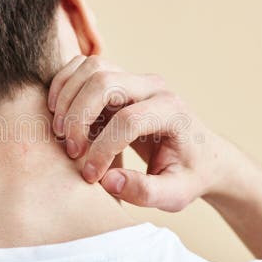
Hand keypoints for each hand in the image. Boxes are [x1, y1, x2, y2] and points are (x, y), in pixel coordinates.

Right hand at [47, 55, 239, 211]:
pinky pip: (85, 67)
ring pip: (92, 68)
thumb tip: (108, 181)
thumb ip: (145, 192)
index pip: (128, 120)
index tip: (92, 176)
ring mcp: (135, 79)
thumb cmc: (188, 175)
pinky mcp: (119, 80)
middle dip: (78, 117)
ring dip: (68, 98)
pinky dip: (65, 85)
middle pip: (104, 82)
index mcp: (172, 112)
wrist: (201, 155)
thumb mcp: (175, 194)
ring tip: (61, 132)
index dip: (103, 149)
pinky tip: (60, 114)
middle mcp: (153, 87)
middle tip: (72, 151)